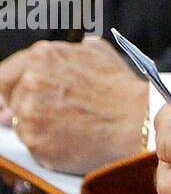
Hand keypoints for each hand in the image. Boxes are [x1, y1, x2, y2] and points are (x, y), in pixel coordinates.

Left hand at [0, 38, 146, 172]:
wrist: (135, 120)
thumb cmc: (120, 89)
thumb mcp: (98, 52)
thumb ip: (69, 51)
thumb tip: (50, 60)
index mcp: (44, 56)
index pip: (4, 74)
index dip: (7, 88)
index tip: (8, 98)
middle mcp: (32, 82)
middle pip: (11, 98)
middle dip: (27, 105)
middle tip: (54, 111)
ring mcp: (30, 112)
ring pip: (19, 121)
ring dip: (37, 123)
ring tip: (68, 122)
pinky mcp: (34, 140)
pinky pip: (29, 142)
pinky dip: (45, 141)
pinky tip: (68, 135)